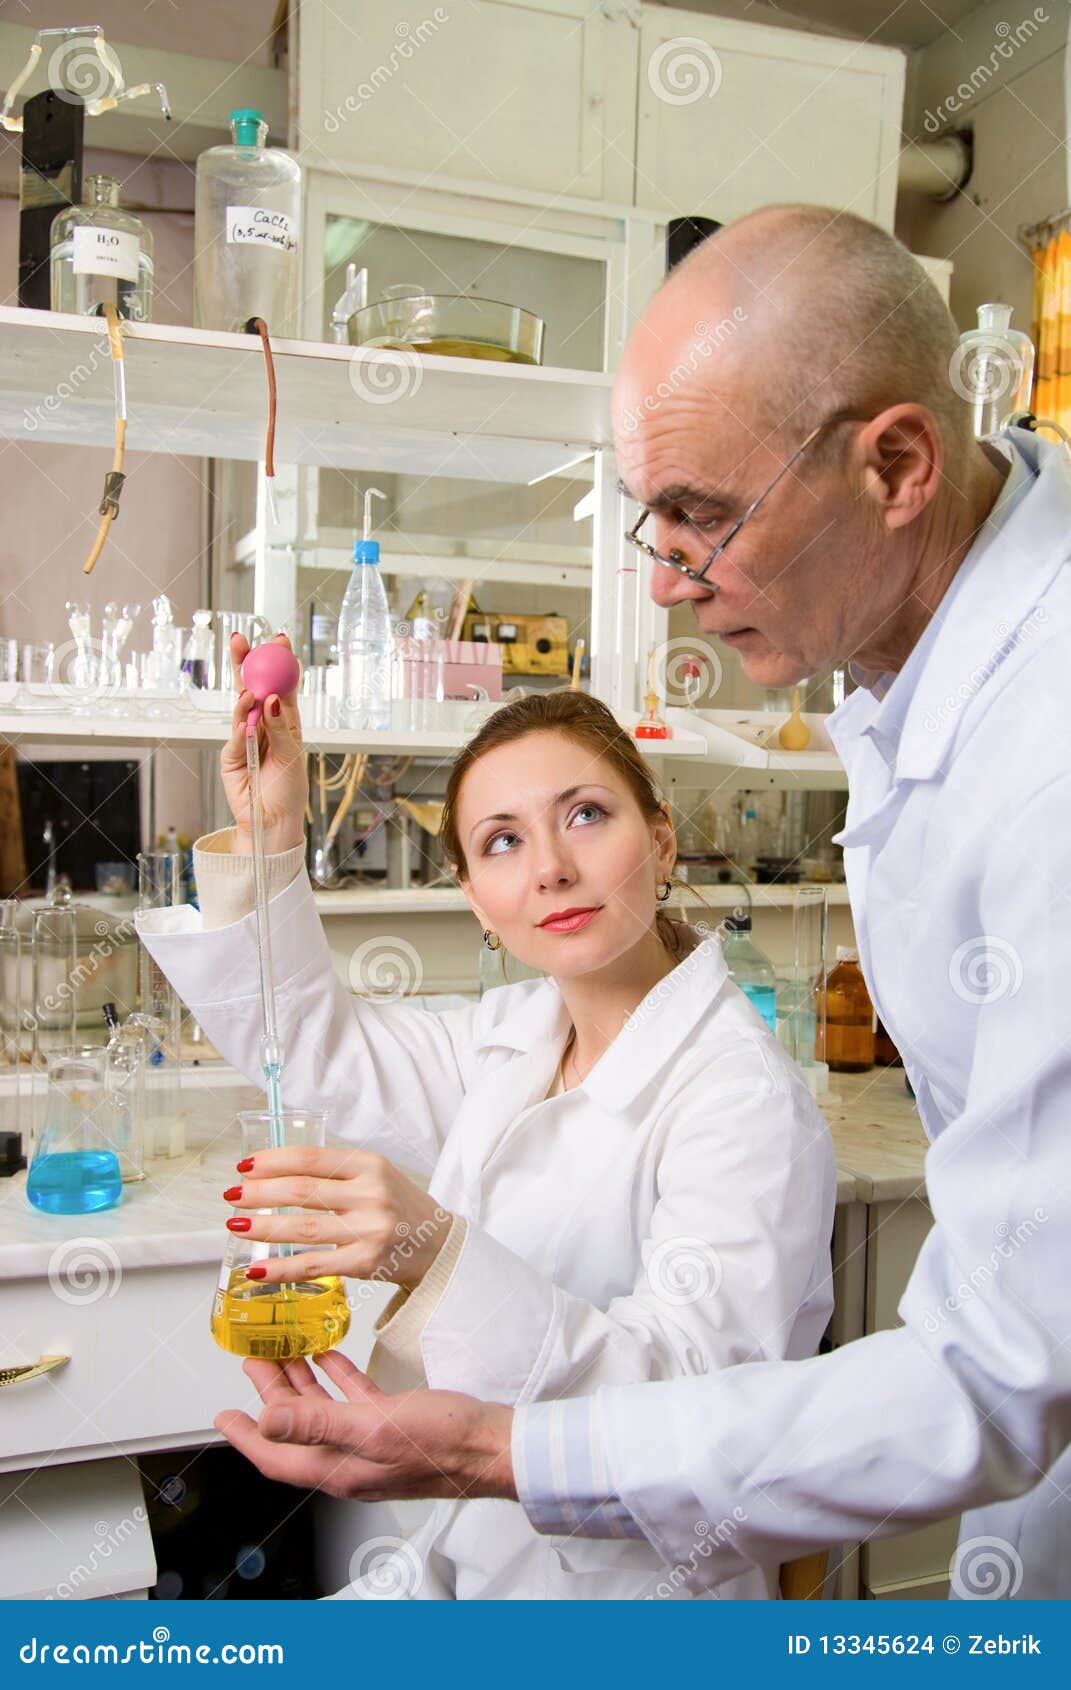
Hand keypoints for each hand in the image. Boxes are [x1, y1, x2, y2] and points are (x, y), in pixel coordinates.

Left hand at [215, 1351, 515, 1503]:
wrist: (490, 1446)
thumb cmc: (441, 1444)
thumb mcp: (373, 1428)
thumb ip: (318, 1424)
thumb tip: (267, 1422)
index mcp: (338, 1467)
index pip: (277, 1455)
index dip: (247, 1437)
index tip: (223, 1417)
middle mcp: (349, 1458)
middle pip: (296, 1427)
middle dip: (270, 1396)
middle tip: (253, 1362)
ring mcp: (371, 1441)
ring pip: (322, 1410)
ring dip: (300, 1381)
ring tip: (283, 1353)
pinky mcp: (393, 1423)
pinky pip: (354, 1400)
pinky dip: (338, 1377)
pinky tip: (332, 1356)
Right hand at [221, 630, 306, 854]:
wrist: (274, 822)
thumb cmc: (289, 788)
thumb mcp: (293, 754)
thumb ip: (281, 726)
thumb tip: (270, 698)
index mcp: (283, 720)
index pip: (280, 684)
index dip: (278, 661)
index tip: (279, 639)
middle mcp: (262, 724)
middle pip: (251, 686)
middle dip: (245, 662)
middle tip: (240, 640)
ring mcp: (244, 738)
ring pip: (240, 708)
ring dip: (244, 697)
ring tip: (250, 692)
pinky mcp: (231, 756)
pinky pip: (235, 738)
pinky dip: (241, 730)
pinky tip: (248, 727)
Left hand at [224, 1144, 454, 1289]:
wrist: (439, 1246)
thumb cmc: (400, 1208)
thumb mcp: (376, 1175)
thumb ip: (335, 1172)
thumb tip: (275, 1173)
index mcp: (370, 1165)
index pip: (310, 1158)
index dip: (272, 1161)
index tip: (245, 1166)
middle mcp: (370, 1194)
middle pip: (302, 1190)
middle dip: (259, 1192)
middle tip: (232, 1195)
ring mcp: (368, 1230)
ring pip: (303, 1228)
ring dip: (263, 1226)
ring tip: (236, 1225)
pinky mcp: (365, 1263)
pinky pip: (313, 1265)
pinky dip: (281, 1268)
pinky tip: (257, 1268)